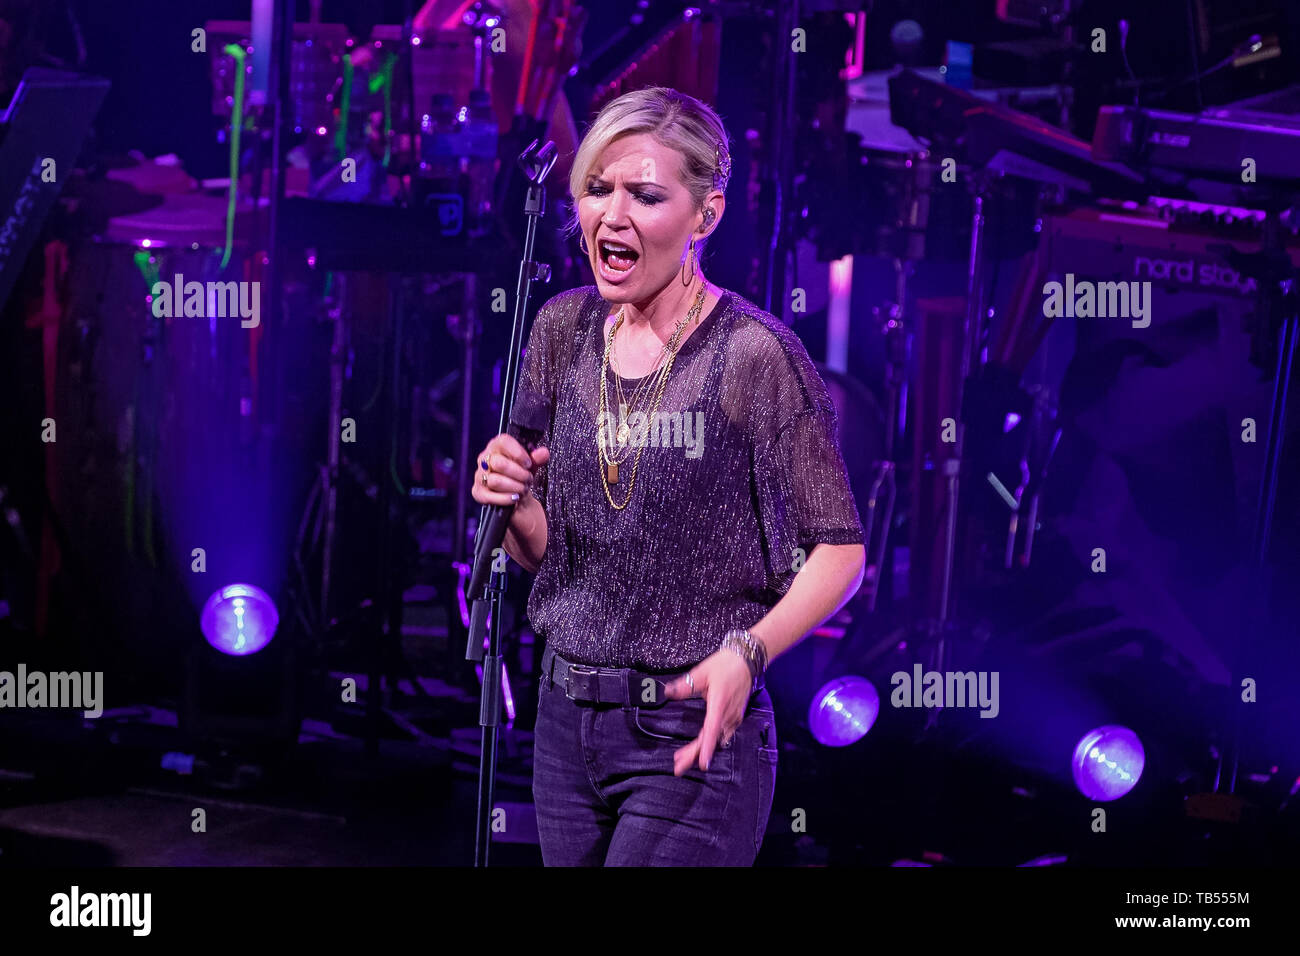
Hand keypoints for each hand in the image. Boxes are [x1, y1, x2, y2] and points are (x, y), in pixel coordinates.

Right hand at [471, 432, 548, 506]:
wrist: (516, 496)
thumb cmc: (520, 476)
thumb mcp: (530, 466)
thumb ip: (537, 458)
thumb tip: (543, 453)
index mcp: (496, 447)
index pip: (503, 442)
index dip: (518, 453)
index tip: (528, 463)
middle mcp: (484, 459)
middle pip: (500, 463)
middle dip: (519, 474)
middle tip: (528, 479)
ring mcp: (480, 476)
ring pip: (496, 481)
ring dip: (514, 487)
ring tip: (523, 489)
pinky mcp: (478, 492)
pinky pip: (491, 496)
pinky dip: (506, 498)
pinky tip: (515, 498)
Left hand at [664, 649, 752, 775]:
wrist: (747, 659)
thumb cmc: (725, 664)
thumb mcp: (702, 671)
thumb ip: (685, 685)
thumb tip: (667, 692)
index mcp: (719, 704)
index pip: (711, 730)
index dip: (706, 749)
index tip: (700, 764)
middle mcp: (728, 714)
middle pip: (711, 739)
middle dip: (694, 755)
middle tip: (678, 768)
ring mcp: (733, 716)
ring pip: (716, 738)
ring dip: (701, 749)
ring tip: (684, 759)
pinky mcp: (735, 715)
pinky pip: (723, 734)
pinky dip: (711, 742)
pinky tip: (703, 746)